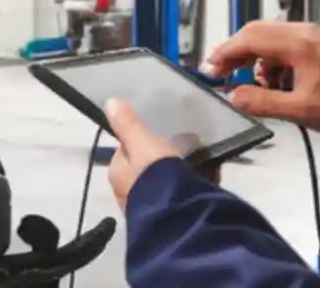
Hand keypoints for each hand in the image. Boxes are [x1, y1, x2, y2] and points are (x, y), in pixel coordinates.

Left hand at [106, 100, 222, 210]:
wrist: (176, 216)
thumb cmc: (154, 175)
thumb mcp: (142, 143)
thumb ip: (129, 124)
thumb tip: (109, 102)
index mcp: (118, 172)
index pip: (126, 150)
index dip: (141, 139)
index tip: (161, 131)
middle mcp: (129, 191)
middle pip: (147, 166)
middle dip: (165, 156)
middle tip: (186, 143)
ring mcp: (150, 205)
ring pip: (166, 180)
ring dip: (181, 169)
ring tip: (202, 156)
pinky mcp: (172, 214)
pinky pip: (182, 192)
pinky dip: (194, 183)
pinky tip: (210, 174)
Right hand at [203, 21, 319, 133]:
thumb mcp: (298, 110)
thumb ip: (262, 102)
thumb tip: (234, 96)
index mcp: (297, 43)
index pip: (250, 39)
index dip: (225, 53)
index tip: (211, 69)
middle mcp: (301, 31)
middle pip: (256, 32)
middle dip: (236, 53)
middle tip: (222, 75)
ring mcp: (309, 34)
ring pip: (268, 37)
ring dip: (254, 58)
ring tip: (255, 85)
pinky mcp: (314, 42)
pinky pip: (282, 43)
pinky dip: (270, 59)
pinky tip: (274, 82)